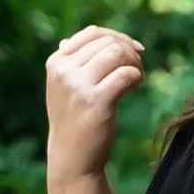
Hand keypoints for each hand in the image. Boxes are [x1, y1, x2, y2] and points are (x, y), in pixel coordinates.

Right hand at [44, 26, 147, 182]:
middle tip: (137, 70)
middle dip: (130, 52)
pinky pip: (126, 74)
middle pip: (108, 42)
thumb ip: (68, 64)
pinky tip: (135, 87)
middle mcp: (63, 71)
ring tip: (137, 79)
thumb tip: (69, 39)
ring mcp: (78, 85)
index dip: (118, 37)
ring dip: (135, 63)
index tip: (135, 49)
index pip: (92, 33)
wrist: (71, 159)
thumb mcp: (62, 89)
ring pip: (118, 53)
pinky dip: (137, 77)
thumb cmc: (72, 122)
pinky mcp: (96, 101)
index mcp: (55, 62)